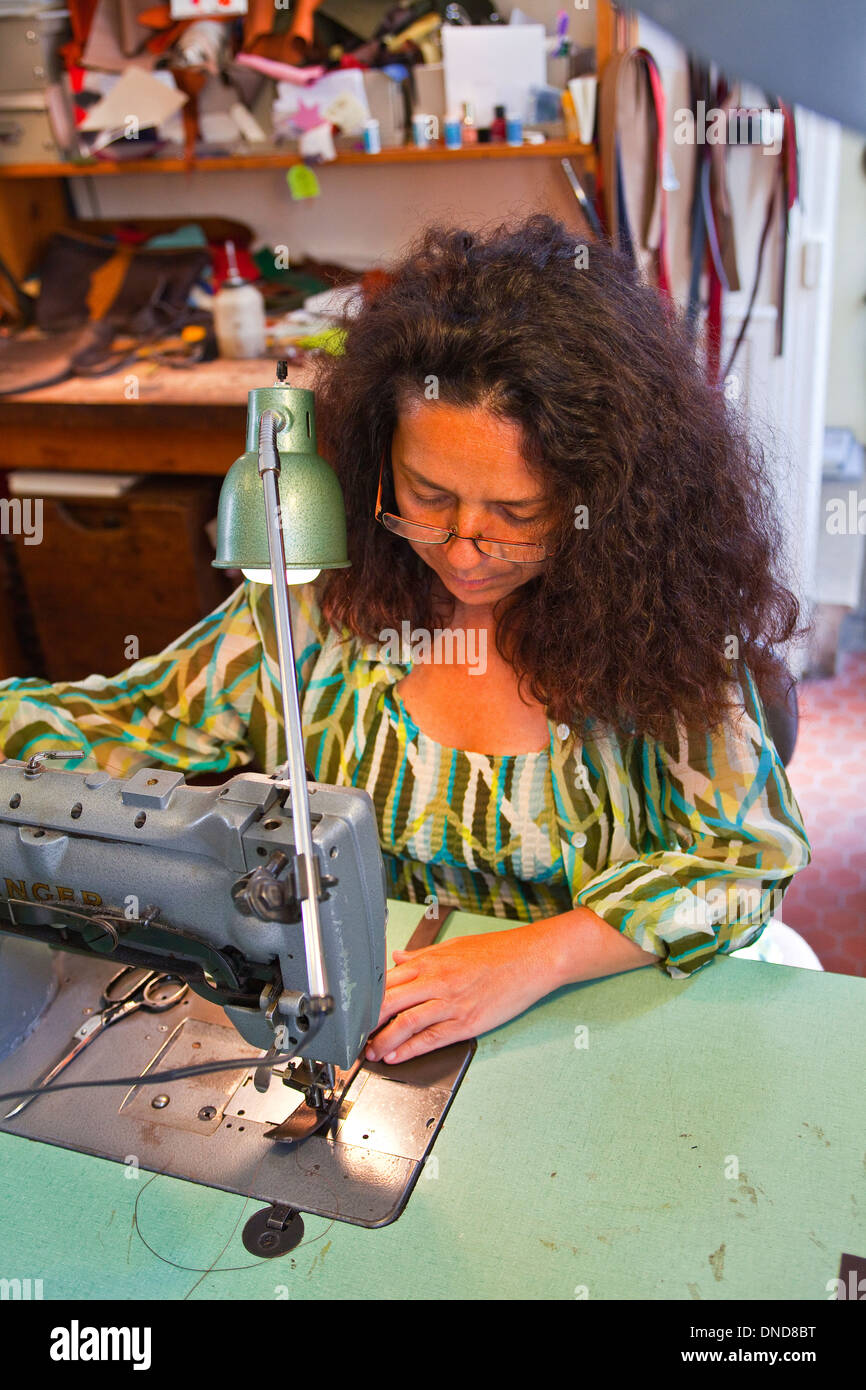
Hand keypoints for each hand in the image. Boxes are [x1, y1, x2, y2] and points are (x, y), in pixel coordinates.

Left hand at [364, 926, 559, 1064]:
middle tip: (351, 1038)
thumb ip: (421, 956)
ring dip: (383, 1040)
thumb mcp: (453, 946)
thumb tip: (396, 958)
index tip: (353, 1012)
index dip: (365, 999)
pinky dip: (410, 1048)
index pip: (387, 981)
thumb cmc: (497, 951)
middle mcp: (436, 981)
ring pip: (406, 1022)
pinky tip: (396, 1056)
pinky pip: (431, 1038)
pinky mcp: (466, 1021)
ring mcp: (451, 1002)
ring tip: (370, 1052)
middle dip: (366, 1022)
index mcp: (431, 962)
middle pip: (389, 1002)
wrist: (531, 958)